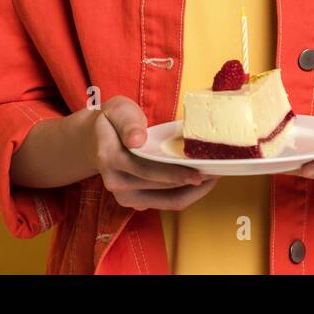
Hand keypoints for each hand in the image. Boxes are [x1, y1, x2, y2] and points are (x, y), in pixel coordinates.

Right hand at [86, 96, 219, 211]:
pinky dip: (186, 195)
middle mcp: (116, 184)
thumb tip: (136, 140)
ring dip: (194, 192)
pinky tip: (200, 182)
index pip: (148, 171)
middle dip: (192, 182)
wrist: (96, 140)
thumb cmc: (112, 122)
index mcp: (110, 159)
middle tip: (218, 169)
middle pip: (162, 188)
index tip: (201, 171)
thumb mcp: (118, 110)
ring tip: (214, 176)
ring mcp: (125, 197)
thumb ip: (127, 122)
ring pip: (168, 202)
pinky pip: (167, 203)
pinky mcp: (136, 203)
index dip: (176, 173)